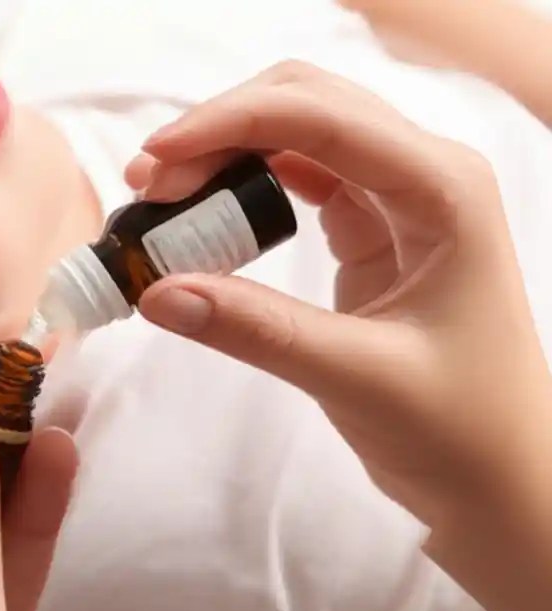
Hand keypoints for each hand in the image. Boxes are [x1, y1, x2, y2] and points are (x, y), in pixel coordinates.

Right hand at [124, 62, 551, 553]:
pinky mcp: (368, 225)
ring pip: (293, 132)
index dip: (229, 124)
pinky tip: (198, 217)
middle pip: (304, 102)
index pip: (323, 118)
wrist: (495, 473)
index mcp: (443, 190)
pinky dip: (238, 186)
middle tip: (149, 184)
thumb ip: (257, 331)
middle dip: (219, 129)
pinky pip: (292, 177)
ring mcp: (395, 195)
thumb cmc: (459, 428)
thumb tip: (157, 292)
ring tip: (159, 200)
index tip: (156, 158)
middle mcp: (422, 173)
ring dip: (222, 153)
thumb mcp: (357, 378)